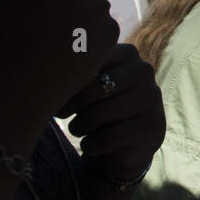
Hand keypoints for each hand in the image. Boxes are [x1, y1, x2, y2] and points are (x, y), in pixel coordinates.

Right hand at [0, 0, 119, 126]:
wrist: (21, 86)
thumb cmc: (3, 38)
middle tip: (45, 21)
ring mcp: (98, 7)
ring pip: (91, 5)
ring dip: (80, 15)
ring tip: (55, 40)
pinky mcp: (111, 30)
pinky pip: (102, 26)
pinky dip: (90, 36)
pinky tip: (70, 51)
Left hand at [63, 43, 165, 179]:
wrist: (125, 143)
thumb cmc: (97, 106)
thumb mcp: (87, 84)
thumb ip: (74, 71)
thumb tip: (46, 71)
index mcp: (127, 54)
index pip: (89, 61)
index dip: (66, 80)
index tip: (55, 91)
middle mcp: (144, 72)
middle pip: (93, 89)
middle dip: (71, 106)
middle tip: (62, 113)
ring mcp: (152, 100)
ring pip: (98, 115)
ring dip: (78, 127)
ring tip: (77, 129)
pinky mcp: (152, 129)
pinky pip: (107, 138)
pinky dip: (90, 145)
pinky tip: (91, 144)